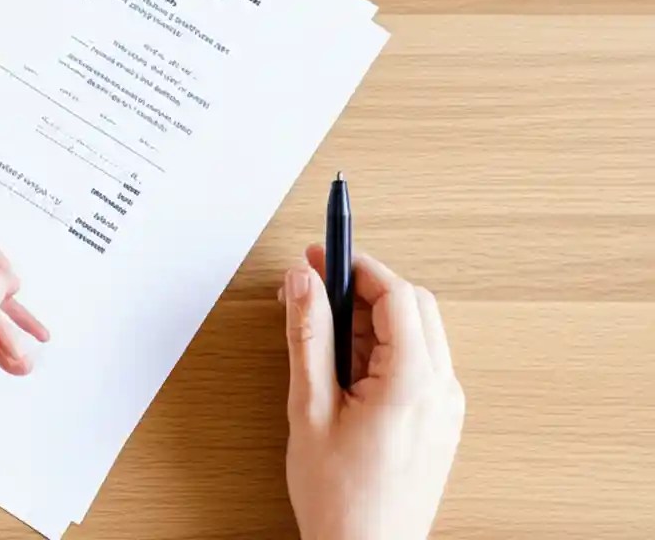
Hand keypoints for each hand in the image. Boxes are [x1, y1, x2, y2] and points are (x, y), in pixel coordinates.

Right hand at [282, 245, 464, 539]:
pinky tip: (346, 365)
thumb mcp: (310, 407)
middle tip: (316, 282)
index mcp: (413, 381)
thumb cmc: (340, 497)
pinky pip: (420, 361)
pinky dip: (384, 346)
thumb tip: (303, 283)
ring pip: (419, 331)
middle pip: (414, 305)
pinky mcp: (440, 420)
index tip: (322, 253)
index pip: (396, 294)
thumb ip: (308, 336)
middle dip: (365, 285)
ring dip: (373, 317)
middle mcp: (442, 389)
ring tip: (322, 332)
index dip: (357, 264)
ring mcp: (447, 406)